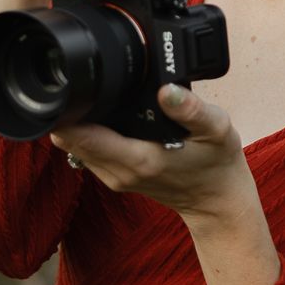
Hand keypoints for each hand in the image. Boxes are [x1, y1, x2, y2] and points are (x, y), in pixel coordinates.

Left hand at [51, 82, 249, 223]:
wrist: (217, 202)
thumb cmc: (217, 163)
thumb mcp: (215, 129)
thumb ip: (190, 109)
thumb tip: (166, 89)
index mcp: (138, 159)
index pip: (82, 137)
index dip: (67, 111)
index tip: (69, 86)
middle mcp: (120, 172)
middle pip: (71, 140)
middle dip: (68, 111)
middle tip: (77, 83)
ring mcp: (115, 178)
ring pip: (75, 147)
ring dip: (76, 123)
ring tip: (89, 95)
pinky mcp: (115, 178)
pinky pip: (87, 153)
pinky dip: (87, 134)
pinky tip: (102, 116)